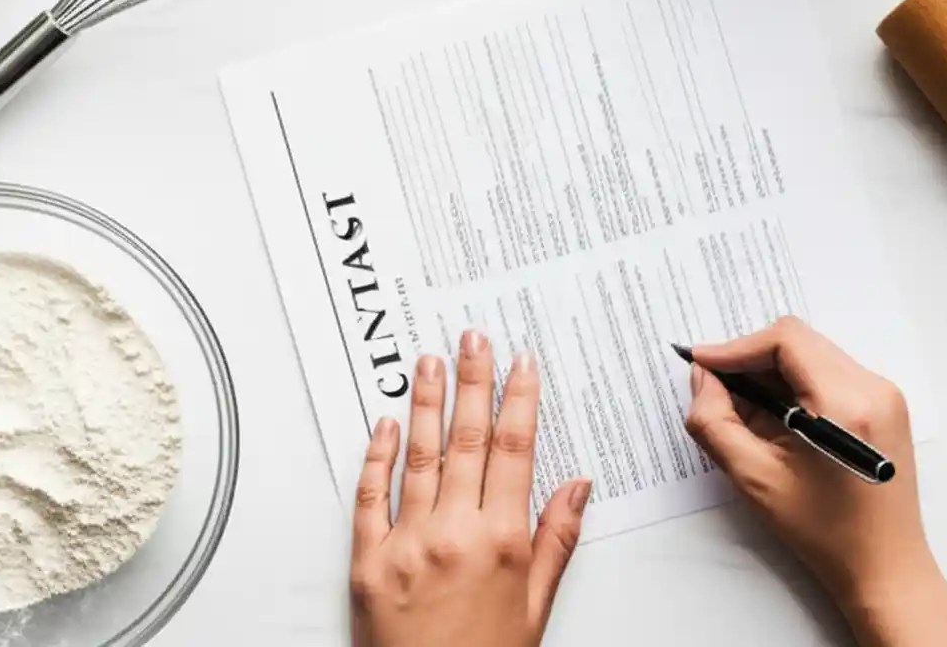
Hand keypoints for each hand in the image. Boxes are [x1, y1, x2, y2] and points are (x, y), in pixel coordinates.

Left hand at [350, 330, 591, 646]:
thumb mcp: (536, 608)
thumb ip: (555, 541)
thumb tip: (579, 486)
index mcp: (502, 542)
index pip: (514, 450)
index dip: (518, 400)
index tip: (520, 364)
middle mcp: (455, 534)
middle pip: (466, 440)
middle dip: (471, 382)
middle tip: (471, 339)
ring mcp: (407, 543)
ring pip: (419, 456)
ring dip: (425, 402)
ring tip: (428, 362)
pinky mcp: (367, 559)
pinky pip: (370, 495)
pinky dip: (377, 455)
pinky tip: (385, 423)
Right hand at [685, 317, 946, 645]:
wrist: (883, 566)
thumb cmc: (821, 530)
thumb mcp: (753, 477)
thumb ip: (714, 420)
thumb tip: (703, 377)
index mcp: (845, 403)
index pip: (785, 340)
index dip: (735, 347)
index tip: (700, 365)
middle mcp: (873, 387)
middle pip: (798, 342)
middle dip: (750, 359)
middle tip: (715, 388)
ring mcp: (885, 395)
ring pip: (812, 355)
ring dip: (771, 372)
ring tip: (744, 408)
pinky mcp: (884, 406)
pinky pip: (828, 373)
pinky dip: (793, 383)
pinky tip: (775, 417)